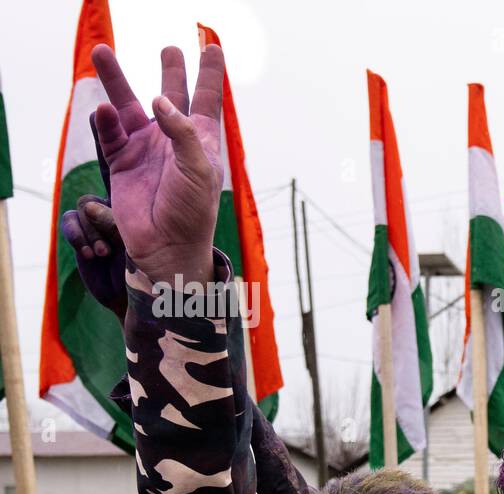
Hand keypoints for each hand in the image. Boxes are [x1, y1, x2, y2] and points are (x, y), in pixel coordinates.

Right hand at [60, 192, 126, 319]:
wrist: (130, 294)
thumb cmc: (141, 270)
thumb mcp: (132, 247)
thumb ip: (112, 224)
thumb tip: (87, 206)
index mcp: (135, 209)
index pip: (119, 189)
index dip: (111, 191)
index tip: (114, 227)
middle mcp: (115, 210)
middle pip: (95, 199)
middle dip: (97, 225)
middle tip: (107, 252)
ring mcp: (97, 220)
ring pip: (82, 207)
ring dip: (88, 232)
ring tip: (101, 254)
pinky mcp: (82, 232)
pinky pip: (69, 219)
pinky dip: (75, 235)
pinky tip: (87, 254)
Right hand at [89, 43, 221, 285]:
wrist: (167, 246)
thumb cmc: (193, 211)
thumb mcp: (199, 170)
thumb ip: (183, 132)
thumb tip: (159, 100)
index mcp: (201, 140)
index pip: (207, 99)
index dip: (209, 74)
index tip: (212, 47)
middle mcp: (173, 139)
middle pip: (170, 95)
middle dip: (170, 71)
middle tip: (168, 48)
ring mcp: (146, 148)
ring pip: (128, 105)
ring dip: (116, 80)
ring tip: (102, 52)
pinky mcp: (122, 161)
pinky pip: (110, 132)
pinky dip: (106, 120)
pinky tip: (104, 107)